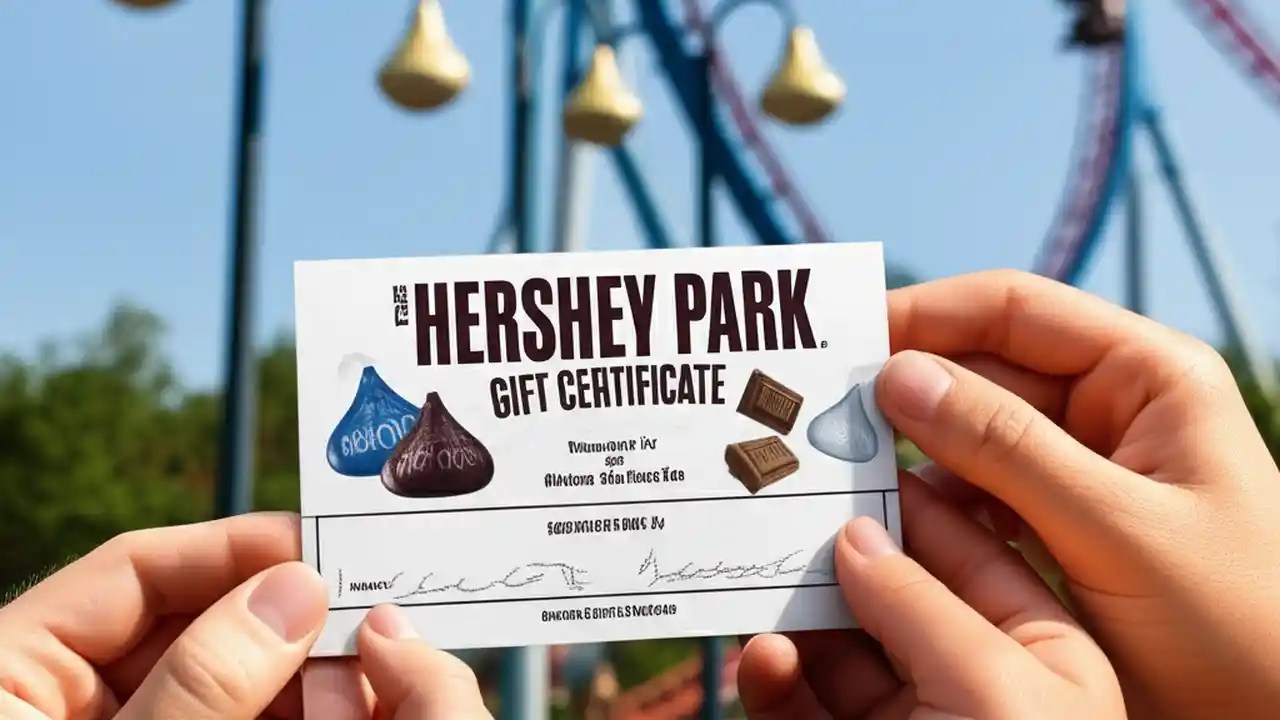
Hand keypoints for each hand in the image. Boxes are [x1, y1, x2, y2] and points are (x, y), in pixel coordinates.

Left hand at [0, 512, 489, 718]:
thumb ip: (198, 686)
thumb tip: (293, 596)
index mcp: (9, 670)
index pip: (136, 571)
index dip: (232, 548)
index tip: (318, 549)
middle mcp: (60, 701)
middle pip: (190, 624)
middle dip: (278, 621)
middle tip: (358, 621)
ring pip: (223, 684)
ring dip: (294, 680)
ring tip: (355, 682)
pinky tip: (330, 717)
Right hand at [738, 472, 1124, 718]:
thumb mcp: (1002, 694)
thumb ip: (927, 606)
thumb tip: (856, 535)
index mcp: (1040, 651)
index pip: (964, 544)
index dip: (907, 489)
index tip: (847, 445)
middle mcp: (971, 678)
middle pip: (888, 586)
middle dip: (830, 546)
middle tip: (776, 495)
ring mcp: (909, 718)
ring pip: (834, 642)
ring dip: (792, 612)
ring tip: (755, 581)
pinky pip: (803, 703)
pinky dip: (777, 680)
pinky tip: (762, 663)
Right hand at [875, 270, 1279, 717]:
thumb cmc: (1242, 623)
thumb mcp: (1119, 528)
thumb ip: (1007, 448)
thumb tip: (900, 376)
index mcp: (1147, 377)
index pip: (1016, 310)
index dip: (927, 314)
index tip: (849, 337)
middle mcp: (1110, 410)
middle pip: (984, 369)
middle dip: (907, 387)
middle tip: (822, 408)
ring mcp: (1082, 470)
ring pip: (972, 436)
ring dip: (911, 450)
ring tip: (841, 466)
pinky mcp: (1058, 527)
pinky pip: (979, 494)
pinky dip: (932, 504)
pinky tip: (888, 518)